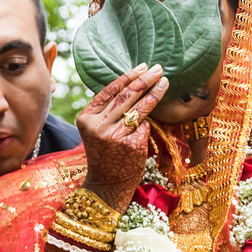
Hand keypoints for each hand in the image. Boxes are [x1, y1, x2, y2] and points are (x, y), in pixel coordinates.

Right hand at [76, 64, 167, 207]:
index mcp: (86, 118)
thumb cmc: (105, 153)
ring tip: (165, 82)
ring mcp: (115, 136)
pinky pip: (144, 126)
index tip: (143, 66)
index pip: (110, 91)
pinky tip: (150, 123)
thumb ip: (108, 110)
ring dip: (155, 93)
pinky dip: (147, 124)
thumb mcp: (97, 129)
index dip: (128, 76)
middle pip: (126, 96)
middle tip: (158, 69)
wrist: (106, 184)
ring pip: (139, 108)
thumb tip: (133, 83)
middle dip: (145, 80)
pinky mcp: (131, 145)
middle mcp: (98, 126)